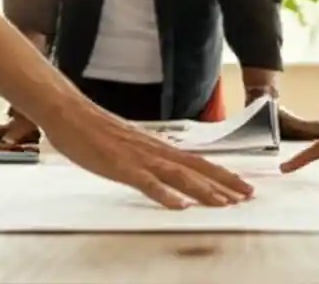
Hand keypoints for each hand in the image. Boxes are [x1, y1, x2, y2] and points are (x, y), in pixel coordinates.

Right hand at [40, 98, 254, 209]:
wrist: (69, 112)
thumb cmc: (94, 129)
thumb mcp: (128, 144)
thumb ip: (147, 156)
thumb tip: (163, 168)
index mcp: (158, 146)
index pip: (198, 162)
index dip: (223, 174)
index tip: (244, 186)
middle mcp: (155, 150)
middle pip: (197, 168)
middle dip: (225, 183)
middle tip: (249, 196)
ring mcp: (139, 158)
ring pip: (179, 176)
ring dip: (204, 190)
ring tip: (226, 203)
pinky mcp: (120, 166)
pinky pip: (146, 183)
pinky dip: (165, 195)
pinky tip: (180, 206)